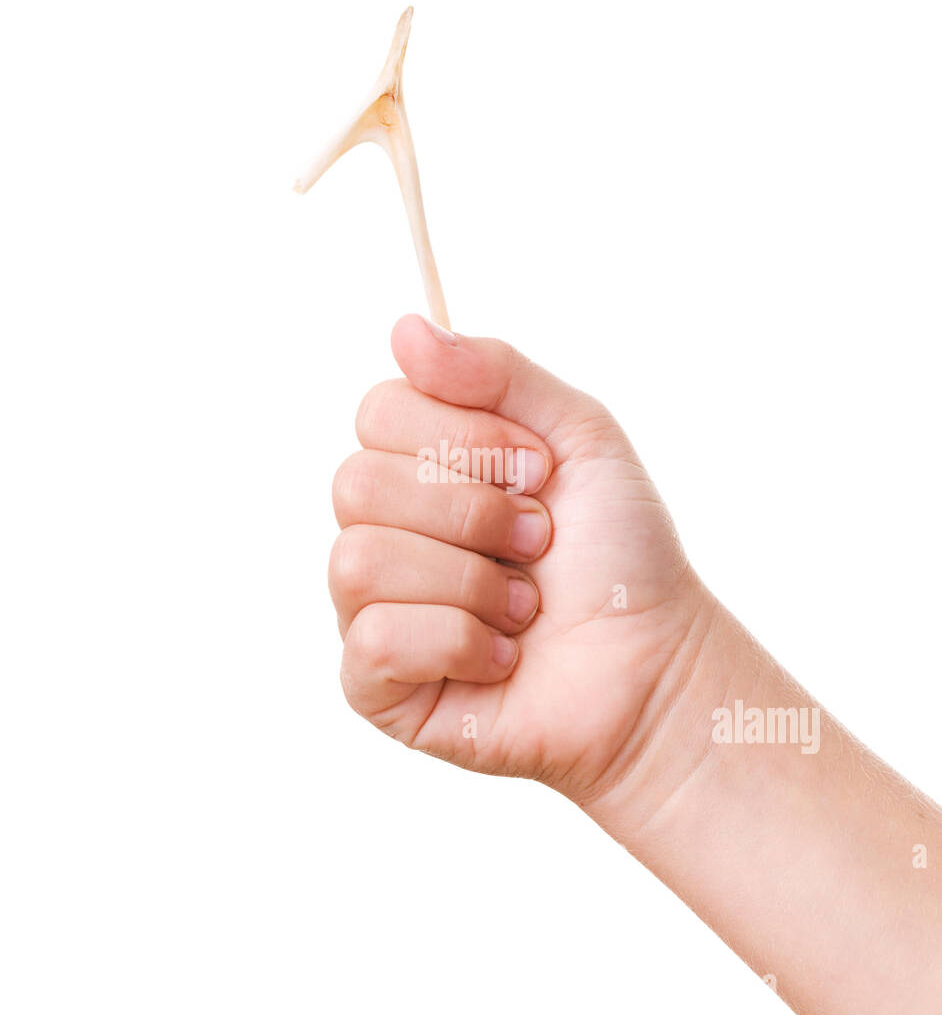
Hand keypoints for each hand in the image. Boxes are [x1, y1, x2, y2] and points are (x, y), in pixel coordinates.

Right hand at [329, 315, 708, 804]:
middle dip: (472, 512)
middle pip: (356, 483)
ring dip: (471, 582)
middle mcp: (384, 532)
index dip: (465, 437)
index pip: (378, 411)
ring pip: (360, 560)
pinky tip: (501, 657)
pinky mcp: (374, 686)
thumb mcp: (579, 433)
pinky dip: (458, 642)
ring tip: (526, 605)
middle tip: (539, 541)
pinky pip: (373, 639)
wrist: (653, 666)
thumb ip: (497, 372)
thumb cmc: (619, 554)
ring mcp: (371, 609)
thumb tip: (404, 327)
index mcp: (420, 468)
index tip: (539, 470)